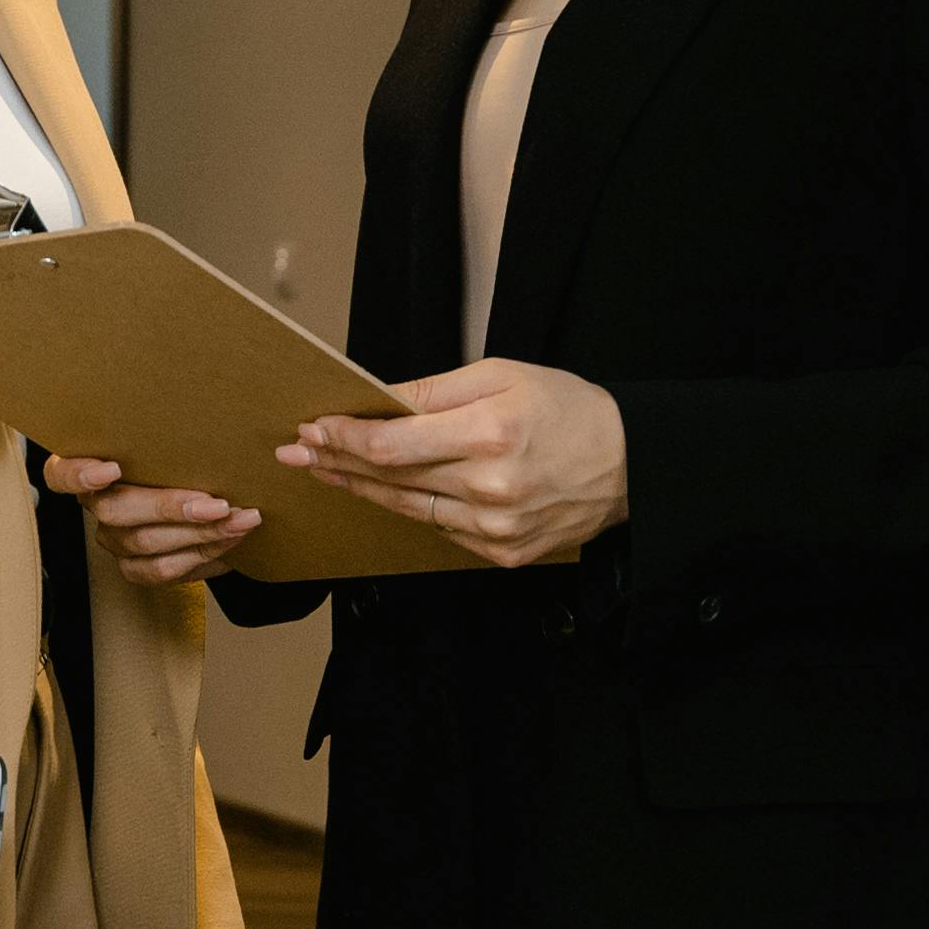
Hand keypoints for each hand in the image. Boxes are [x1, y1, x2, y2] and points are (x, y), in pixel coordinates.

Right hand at [47, 450, 259, 587]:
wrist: (214, 492)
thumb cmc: (187, 454)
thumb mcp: (175, 436)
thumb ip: (172, 430)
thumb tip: (203, 406)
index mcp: (91, 465)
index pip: (60, 474)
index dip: (79, 474)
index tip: (112, 468)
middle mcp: (97, 505)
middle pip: (116, 511)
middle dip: (170, 508)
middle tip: (216, 503)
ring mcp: (114, 540)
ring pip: (146, 544)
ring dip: (202, 533)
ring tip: (242, 519)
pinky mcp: (136, 568)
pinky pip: (165, 570)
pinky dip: (205, 554)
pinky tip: (233, 539)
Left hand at [280, 359, 628, 571]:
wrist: (632, 462)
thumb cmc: (568, 409)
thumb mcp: (502, 376)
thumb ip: (433, 392)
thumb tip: (376, 402)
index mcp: (489, 434)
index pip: (391, 446)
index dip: (343, 439)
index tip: (311, 429)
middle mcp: (490, 488)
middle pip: (391, 480)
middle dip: (337, 462)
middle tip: (296, 452)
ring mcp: (497, 528)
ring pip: (409, 510)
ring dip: (362, 490)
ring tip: (325, 471)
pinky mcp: (504, 553)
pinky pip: (442, 530)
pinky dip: (413, 509)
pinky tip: (387, 493)